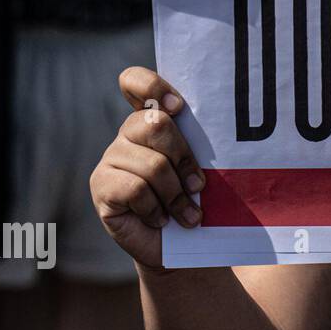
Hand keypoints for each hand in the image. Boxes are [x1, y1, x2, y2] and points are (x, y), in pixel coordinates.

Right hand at [89, 67, 205, 268]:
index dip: (152, 86)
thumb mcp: (205, 168)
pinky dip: (156, 209)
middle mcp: (128, 133)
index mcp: (153, 119)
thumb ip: (202, 144)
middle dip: (184, 157)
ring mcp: (111, 158)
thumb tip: (229, 132)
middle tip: (199, 186)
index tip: (178, 106)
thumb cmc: (199, 201)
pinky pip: (135, 189)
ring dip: (176, 195)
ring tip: (188, 215)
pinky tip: (161, 220)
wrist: (182, 247)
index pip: (135, 82)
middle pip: (155, 124)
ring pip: (151, 164)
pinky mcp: (101, 186)